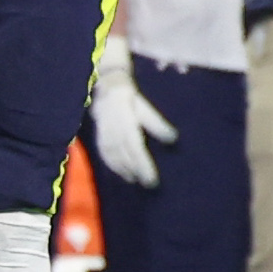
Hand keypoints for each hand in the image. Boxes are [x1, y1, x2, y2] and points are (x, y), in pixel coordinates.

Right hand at [89, 40, 171, 187]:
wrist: (106, 88)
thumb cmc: (131, 99)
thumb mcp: (145, 109)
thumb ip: (157, 124)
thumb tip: (173, 139)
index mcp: (126, 122)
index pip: (135, 148)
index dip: (143, 164)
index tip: (152, 178)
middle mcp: (114, 130)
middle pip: (125, 155)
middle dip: (136, 170)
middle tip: (148, 184)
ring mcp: (104, 134)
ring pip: (114, 157)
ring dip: (124, 170)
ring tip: (135, 180)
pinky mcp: (99, 136)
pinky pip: (104, 153)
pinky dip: (112, 165)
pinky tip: (120, 172)